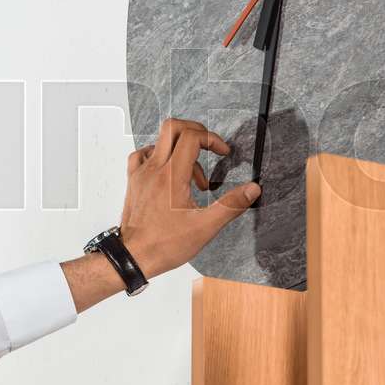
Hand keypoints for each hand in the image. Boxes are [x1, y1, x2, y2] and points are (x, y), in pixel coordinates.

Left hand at [119, 117, 261, 277]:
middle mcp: (153, 169)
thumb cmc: (164, 244)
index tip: (223, 152)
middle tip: (209, 147)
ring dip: (180, 150)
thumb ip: (230, 205)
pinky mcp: (133, 182)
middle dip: (195, 131)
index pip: (191, 137)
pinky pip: (143, 155)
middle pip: (172, 127)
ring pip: (158, 142)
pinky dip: (158, 156)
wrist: (133, 257)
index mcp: (172, 176)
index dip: (212, 139)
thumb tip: (252, 189)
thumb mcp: (205, 227)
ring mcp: (140, 174)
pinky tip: (168, 172)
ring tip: (194, 178)